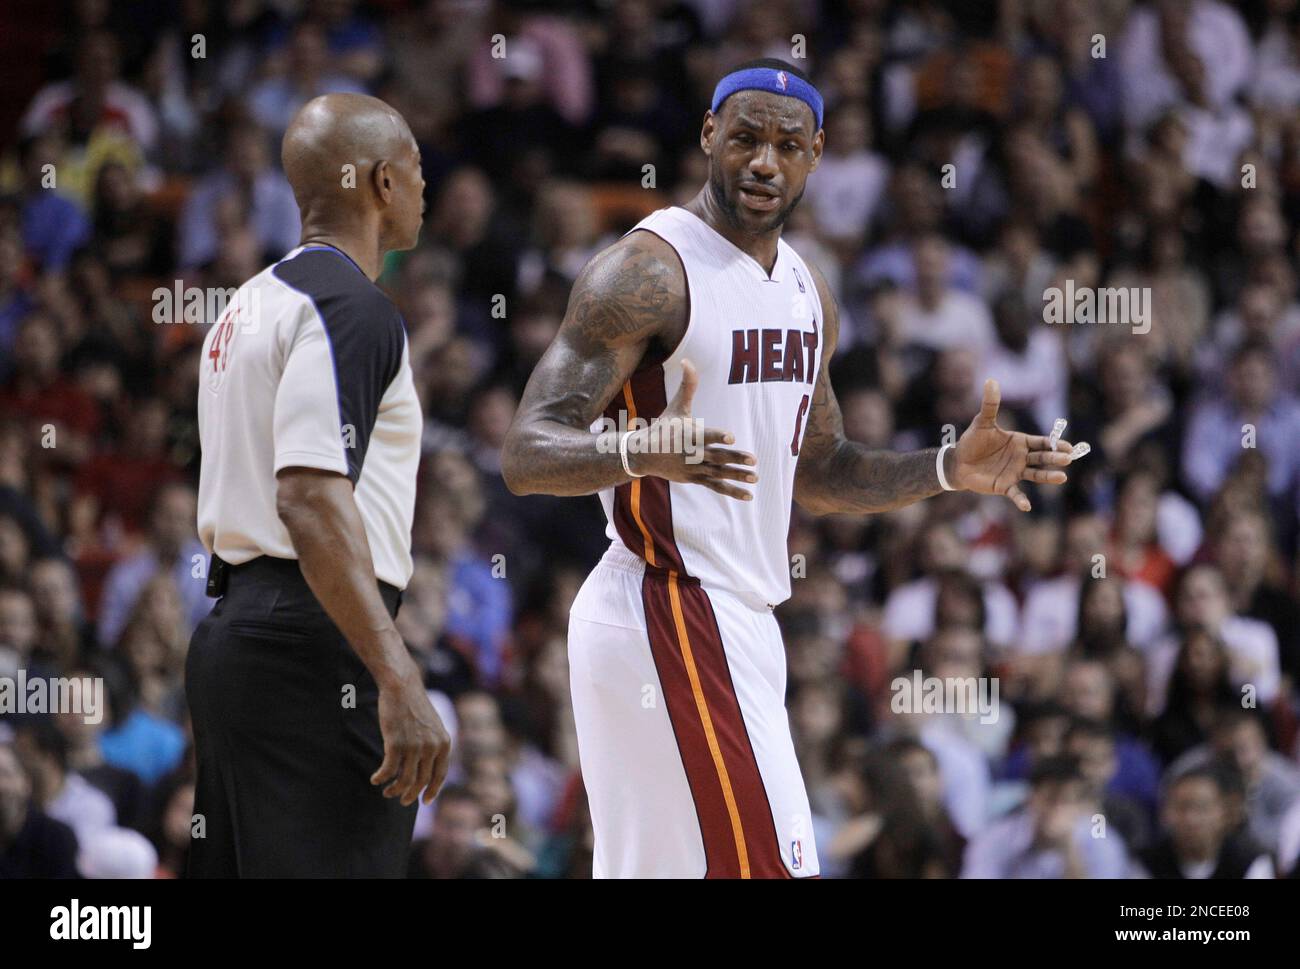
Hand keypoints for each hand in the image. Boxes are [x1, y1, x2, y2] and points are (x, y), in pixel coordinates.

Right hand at [371, 657, 451, 806]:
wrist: (403, 687)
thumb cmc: (415, 706)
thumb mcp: (433, 726)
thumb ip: (434, 746)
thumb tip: (428, 768)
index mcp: (444, 743)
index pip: (440, 775)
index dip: (432, 791)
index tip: (424, 801)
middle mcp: (432, 747)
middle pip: (421, 782)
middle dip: (410, 795)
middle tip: (401, 800)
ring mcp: (414, 746)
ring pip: (404, 780)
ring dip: (394, 790)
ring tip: (387, 792)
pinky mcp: (396, 743)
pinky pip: (389, 770)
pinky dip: (381, 778)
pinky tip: (375, 779)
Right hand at [625, 358, 758, 499]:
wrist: (643, 455)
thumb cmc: (663, 428)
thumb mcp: (675, 407)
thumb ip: (687, 386)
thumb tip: (688, 360)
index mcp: (689, 435)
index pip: (705, 435)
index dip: (718, 436)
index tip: (731, 436)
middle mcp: (693, 454)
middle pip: (716, 456)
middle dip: (735, 458)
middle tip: (754, 459)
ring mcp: (695, 468)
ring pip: (719, 473)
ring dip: (737, 476)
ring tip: (755, 477)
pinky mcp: (696, 479)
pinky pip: (716, 486)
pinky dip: (732, 491)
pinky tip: (749, 496)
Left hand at [951, 379, 1077, 511]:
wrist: (958, 462)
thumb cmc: (972, 441)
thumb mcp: (982, 422)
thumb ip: (990, 404)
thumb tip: (990, 380)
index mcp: (1020, 442)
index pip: (1041, 442)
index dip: (1053, 444)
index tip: (1067, 445)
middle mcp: (1022, 458)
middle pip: (1042, 458)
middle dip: (1055, 458)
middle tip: (1068, 458)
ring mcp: (1015, 472)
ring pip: (1035, 475)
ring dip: (1048, 476)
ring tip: (1062, 478)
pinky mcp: (1005, 486)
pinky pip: (1015, 493)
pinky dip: (1021, 500)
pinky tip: (1027, 506)